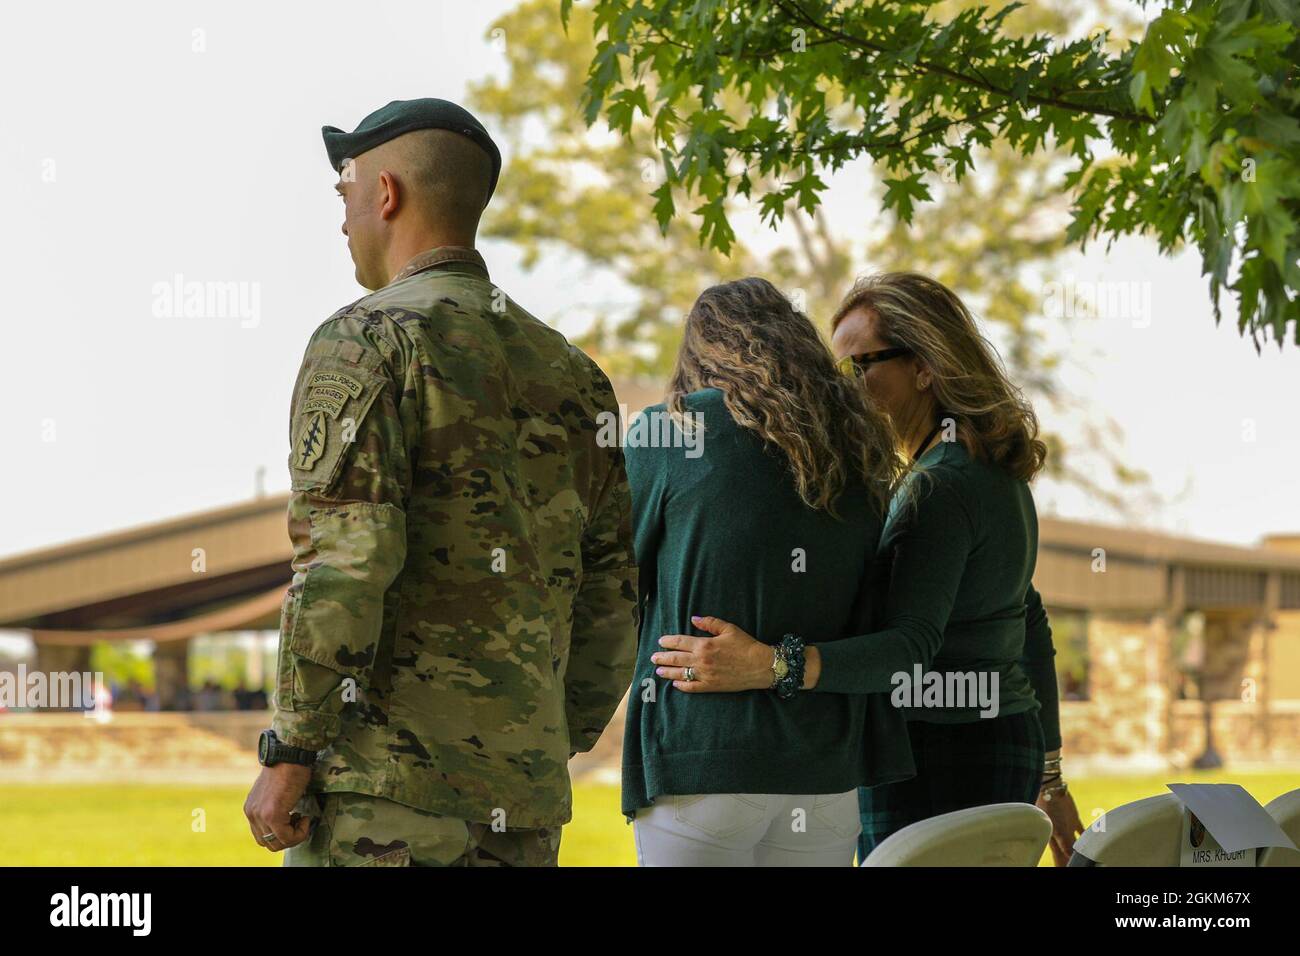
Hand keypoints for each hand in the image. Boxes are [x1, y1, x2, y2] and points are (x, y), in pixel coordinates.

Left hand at [244, 763, 314, 851]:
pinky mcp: (272, 814)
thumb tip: (287, 820)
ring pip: (277, 843)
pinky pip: (286, 837)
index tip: (295, 819)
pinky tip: (305, 817)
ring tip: (303, 819)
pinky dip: (300, 833)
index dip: (281, 833)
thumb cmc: (289, 768)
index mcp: (251, 808)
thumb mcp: (276, 791)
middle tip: (300, 822)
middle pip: (267, 843)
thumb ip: (275, 806)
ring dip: (294, 836)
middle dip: (287, 838)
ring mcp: (260, 815)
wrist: (290, 754)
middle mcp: (252, 813)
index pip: (262, 835)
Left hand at [652, 615, 774, 692]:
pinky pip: (692, 687)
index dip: (668, 642)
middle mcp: (701, 660)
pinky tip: (676, 684)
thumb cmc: (745, 645)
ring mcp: (705, 675)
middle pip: (675, 658)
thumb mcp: (729, 628)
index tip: (660, 641)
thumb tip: (694, 618)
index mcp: (704, 644)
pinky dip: (682, 686)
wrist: (760, 666)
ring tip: (658, 670)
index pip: (679, 642)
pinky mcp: (711, 686)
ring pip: (680, 673)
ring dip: (667, 672)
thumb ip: (710, 623)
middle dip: (662, 657)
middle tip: (653, 657)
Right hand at [1037, 784, 1084, 865]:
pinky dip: (1087, 835)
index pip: (1059, 857)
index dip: (1062, 865)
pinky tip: (1093, 839)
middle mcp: (1060, 835)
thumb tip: (1069, 857)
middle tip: (1079, 866)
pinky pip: (1082, 830)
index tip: (1066, 870)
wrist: (1052, 789)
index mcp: (1053, 839)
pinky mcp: (1073, 819)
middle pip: (1066, 853)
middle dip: (1071, 861)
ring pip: (1074, 843)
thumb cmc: (1050, 808)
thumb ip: (1064, 843)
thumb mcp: (1057, 827)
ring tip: (1086, 859)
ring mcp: (1067, 828)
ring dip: (1078, 851)